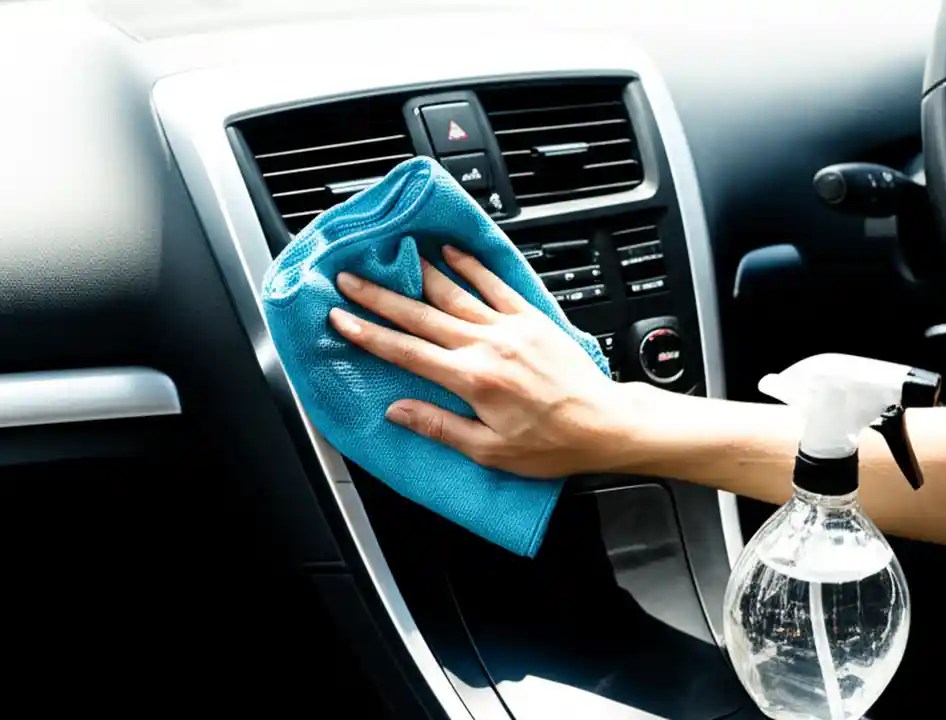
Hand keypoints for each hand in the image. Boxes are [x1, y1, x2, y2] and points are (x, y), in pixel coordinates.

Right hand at [328, 245, 644, 477]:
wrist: (604, 424)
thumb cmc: (551, 443)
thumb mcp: (490, 451)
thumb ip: (440, 427)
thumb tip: (397, 411)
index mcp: (473, 379)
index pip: (407, 352)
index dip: (369, 333)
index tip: (341, 318)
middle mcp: (488, 346)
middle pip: (421, 315)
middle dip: (380, 296)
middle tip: (349, 279)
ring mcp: (510, 327)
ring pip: (453, 293)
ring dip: (418, 273)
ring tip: (391, 255)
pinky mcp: (532, 318)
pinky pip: (495, 284)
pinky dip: (471, 266)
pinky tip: (451, 251)